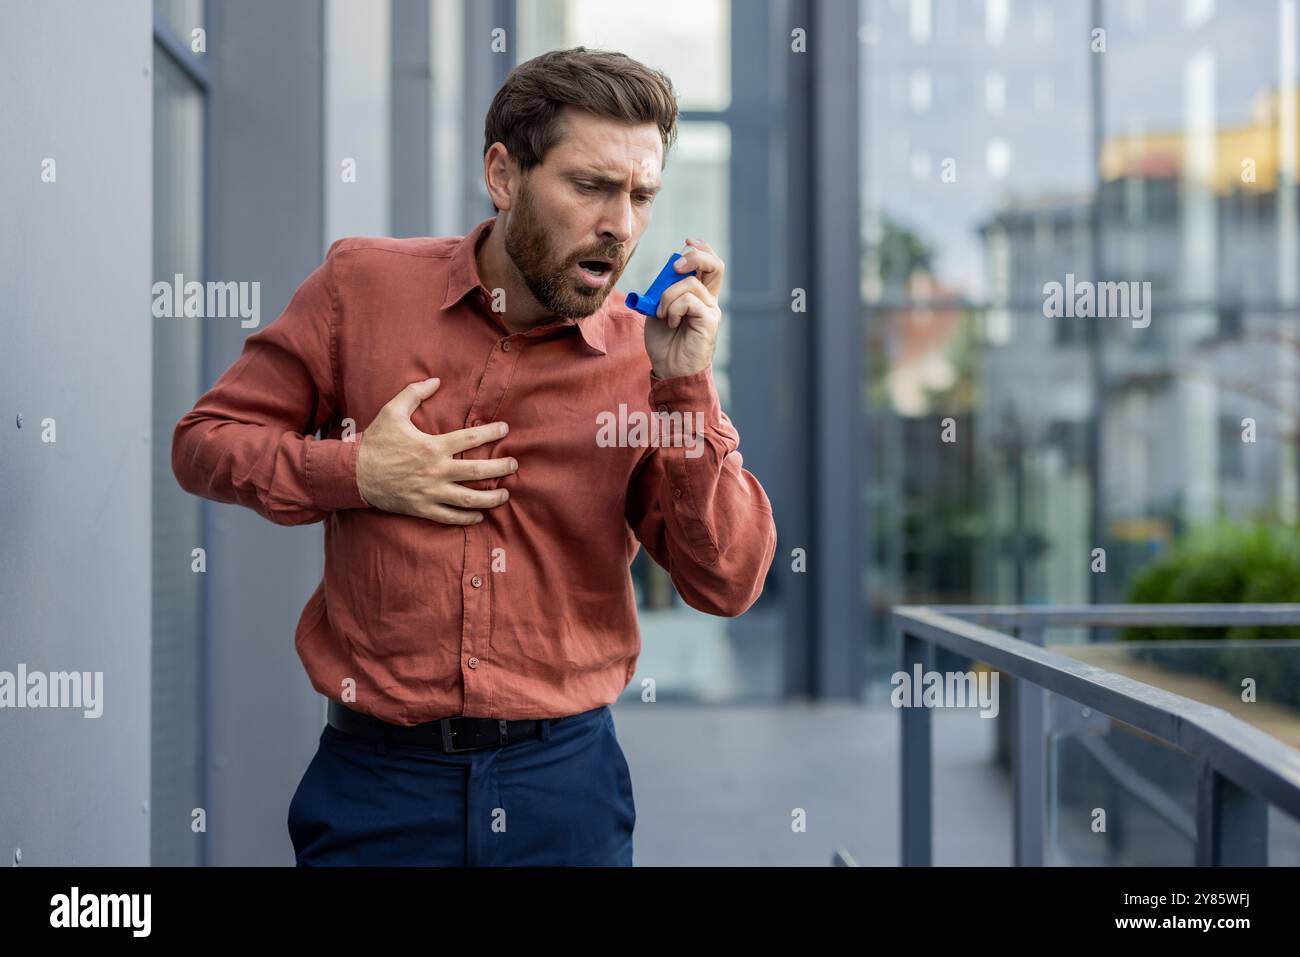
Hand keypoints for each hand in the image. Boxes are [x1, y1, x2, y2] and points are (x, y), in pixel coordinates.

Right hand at [355, 377, 516, 524]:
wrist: (353, 473)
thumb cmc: (375, 441)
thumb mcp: (392, 411)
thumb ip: (414, 393)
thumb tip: (435, 380)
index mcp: (432, 446)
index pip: (471, 439)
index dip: (492, 433)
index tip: (506, 430)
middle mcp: (435, 470)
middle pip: (478, 472)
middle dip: (501, 468)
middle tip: (514, 465)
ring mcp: (430, 492)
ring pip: (469, 499)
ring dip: (491, 498)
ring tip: (505, 494)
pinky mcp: (421, 508)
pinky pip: (450, 517)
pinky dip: (467, 518)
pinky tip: (479, 515)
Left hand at [644, 237, 722, 379]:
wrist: (668, 369)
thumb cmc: (664, 342)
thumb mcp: (658, 309)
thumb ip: (663, 289)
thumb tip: (668, 271)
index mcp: (699, 294)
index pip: (709, 263)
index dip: (701, 248)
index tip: (687, 241)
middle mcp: (709, 300)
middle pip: (715, 264)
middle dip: (695, 257)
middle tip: (675, 267)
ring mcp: (711, 310)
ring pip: (690, 284)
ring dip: (668, 296)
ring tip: (662, 314)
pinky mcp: (710, 322)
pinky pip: (689, 302)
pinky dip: (673, 309)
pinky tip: (670, 322)